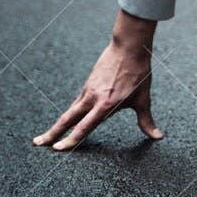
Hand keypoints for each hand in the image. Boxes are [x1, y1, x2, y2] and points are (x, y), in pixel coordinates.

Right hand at [34, 11, 162, 149]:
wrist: (129, 47)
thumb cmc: (138, 73)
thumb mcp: (143, 99)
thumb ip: (147, 121)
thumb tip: (158, 137)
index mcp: (106, 105)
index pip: (84, 127)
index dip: (71, 140)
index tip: (59, 149)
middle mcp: (93, 99)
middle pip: (67, 119)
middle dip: (52, 133)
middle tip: (38, 143)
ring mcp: (88, 90)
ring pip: (70, 111)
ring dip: (58, 124)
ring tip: (47, 136)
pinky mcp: (88, 84)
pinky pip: (77, 102)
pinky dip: (70, 113)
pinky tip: (67, 120)